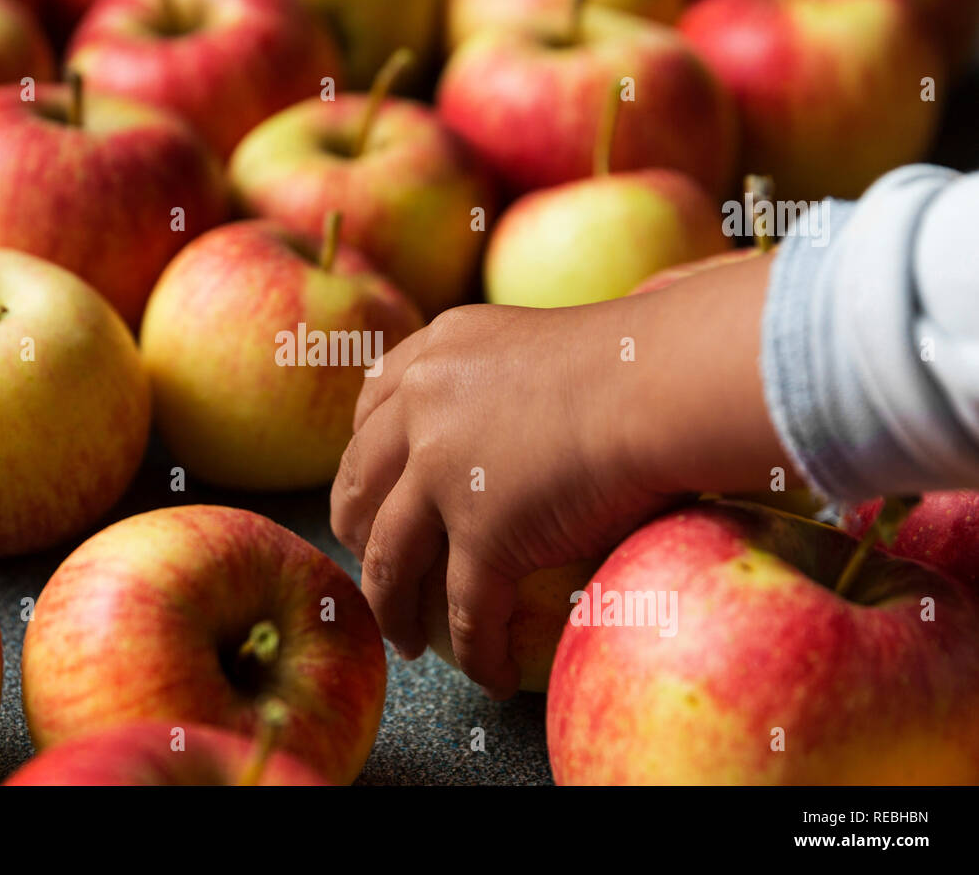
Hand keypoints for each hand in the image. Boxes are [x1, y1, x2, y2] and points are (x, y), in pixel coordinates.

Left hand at [331, 254, 786, 697]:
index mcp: (436, 355)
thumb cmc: (642, 362)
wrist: (667, 382)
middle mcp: (422, 407)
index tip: (371, 493)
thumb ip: (509, 378)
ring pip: (390, 558)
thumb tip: (525, 417)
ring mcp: (442, 472)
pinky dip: (475, 653)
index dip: (366, 461)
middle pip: (360, 484)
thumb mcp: (543, 346)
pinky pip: (467, 611)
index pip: (372, 411)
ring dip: (390, 607)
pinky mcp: (483, 534)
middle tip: (376, 568)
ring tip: (406, 640)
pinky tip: (489, 677)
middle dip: (356, 532)